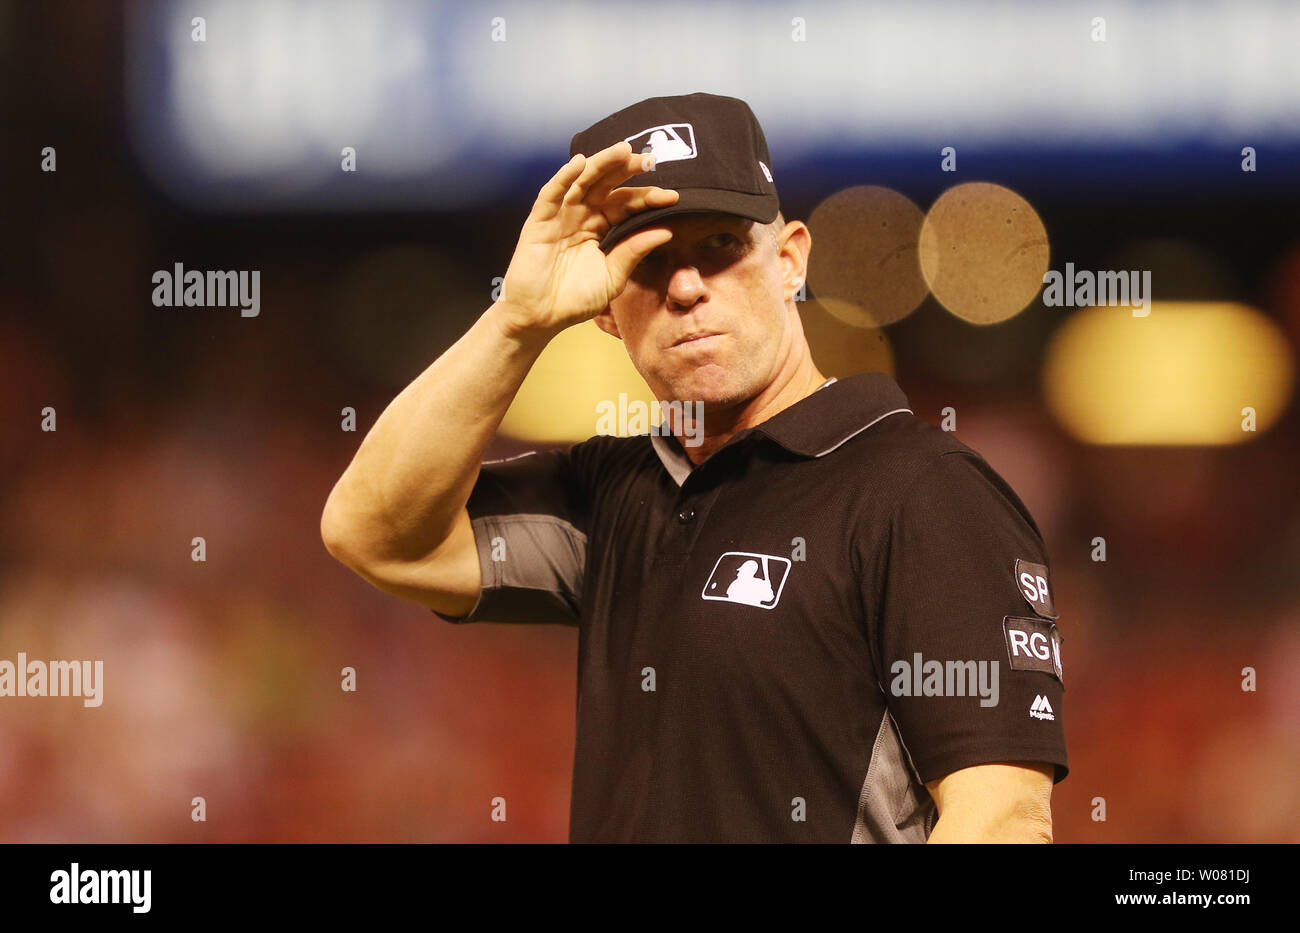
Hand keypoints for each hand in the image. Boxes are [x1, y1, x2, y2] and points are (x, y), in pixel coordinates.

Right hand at [498, 140, 678, 336]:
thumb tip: (666, 231)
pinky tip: (579, 163)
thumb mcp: (613, 277)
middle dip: (627, 170)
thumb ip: (634, 252)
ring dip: (601, 164)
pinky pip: (552, 194)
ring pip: (582, 181)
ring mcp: (560, 216)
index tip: (673, 197)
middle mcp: (582, 216)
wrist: (540, 318)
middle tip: (651, 159)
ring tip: (622, 150)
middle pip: (607, 185)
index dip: (647, 198)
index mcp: (601, 228)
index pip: (627, 205)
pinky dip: (564, 177)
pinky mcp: (539, 221)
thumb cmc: (574, 300)